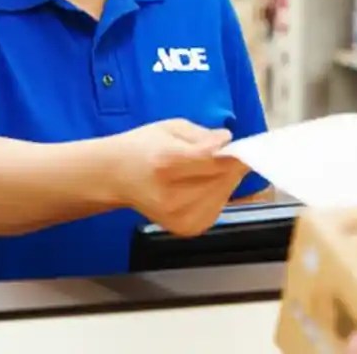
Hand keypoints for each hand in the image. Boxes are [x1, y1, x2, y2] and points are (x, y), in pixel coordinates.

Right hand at [113, 119, 248, 236]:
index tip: (240, 145)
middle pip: (223, 178)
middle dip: (231, 164)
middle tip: (226, 153)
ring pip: (225, 192)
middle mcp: (170, 195)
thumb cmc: (142, 149)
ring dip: (225, 179)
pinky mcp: (186, 228)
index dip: (232, 152)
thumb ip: (203, 135)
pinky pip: (218, 206)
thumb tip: (227, 142)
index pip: (212, 160)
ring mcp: (178, 216)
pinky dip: (217, 194)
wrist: (116, 177)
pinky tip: (201, 185)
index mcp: (165, 163)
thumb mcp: (171, 128)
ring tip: (205, 169)